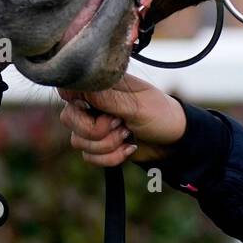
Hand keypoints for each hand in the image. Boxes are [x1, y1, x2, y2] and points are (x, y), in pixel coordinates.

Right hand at [58, 75, 186, 165]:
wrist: (174, 142)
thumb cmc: (160, 114)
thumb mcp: (137, 106)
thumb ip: (107, 99)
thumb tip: (80, 88)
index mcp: (101, 85)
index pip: (69, 87)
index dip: (73, 99)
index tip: (91, 108)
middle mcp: (93, 103)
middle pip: (69, 118)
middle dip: (96, 130)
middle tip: (120, 124)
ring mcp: (93, 124)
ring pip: (77, 141)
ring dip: (107, 144)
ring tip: (128, 135)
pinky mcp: (98, 145)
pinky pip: (89, 157)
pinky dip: (110, 158)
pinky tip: (128, 148)